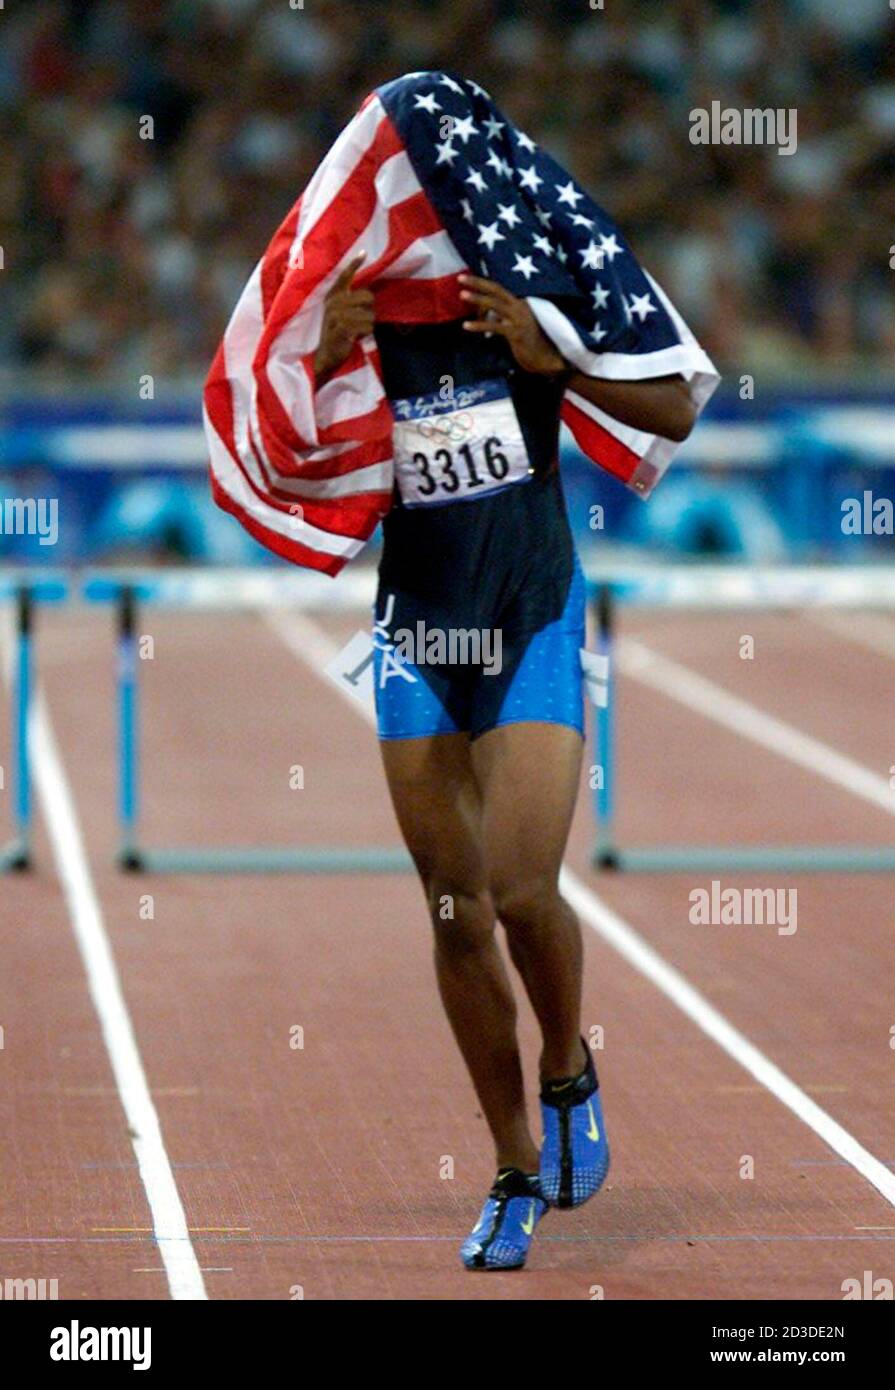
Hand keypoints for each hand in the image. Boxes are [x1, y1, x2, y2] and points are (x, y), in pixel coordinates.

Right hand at [313, 253, 374, 378]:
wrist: (325, 354)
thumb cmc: (337, 333)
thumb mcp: (340, 312)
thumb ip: (350, 299)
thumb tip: (368, 292)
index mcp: (333, 295)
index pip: (344, 275)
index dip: (354, 264)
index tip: (364, 253)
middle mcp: (334, 301)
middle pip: (368, 296)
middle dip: (370, 310)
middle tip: (361, 321)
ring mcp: (336, 314)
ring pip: (369, 315)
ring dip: (367, 325)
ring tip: (356, 331)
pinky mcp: (340, 327)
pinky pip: (365, 326)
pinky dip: (365, 333)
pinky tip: (356, 337)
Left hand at [459, 274, 566, 375]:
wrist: (549, 358)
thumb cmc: (532, 344)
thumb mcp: (517, 326)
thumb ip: (504, 317)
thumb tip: (487, 313)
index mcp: (520, 303)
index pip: (498, 290)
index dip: (482, 284)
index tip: (467, 279)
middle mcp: (520, 306)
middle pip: (496, 290)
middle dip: (478, 282)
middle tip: (461, 278)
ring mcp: (519, 318)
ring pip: (495, 304)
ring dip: (477, 298)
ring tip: (462, 294)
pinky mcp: (516, 332)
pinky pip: (494, 326)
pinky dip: (478, 325)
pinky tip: (466, 325)